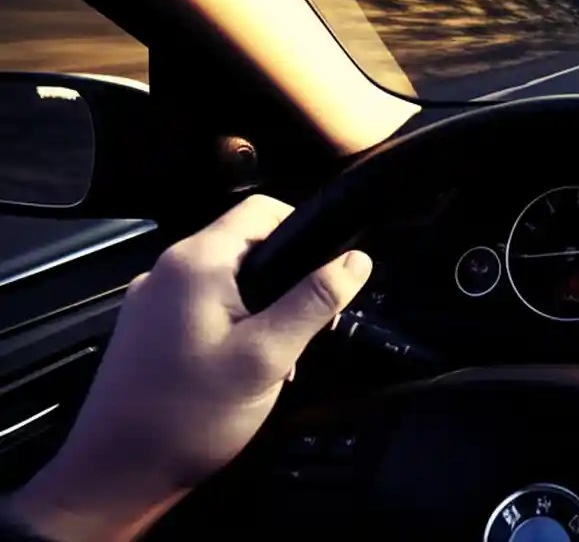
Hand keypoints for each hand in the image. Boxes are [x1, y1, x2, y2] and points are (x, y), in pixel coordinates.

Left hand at [6, 196, 371, 540]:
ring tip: (274, 359)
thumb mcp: (266, 356)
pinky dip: (233, 325)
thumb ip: (314, 302)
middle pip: (246, 244)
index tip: (329, 271)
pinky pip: (203, 306)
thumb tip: (357, 260)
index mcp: (197, 261)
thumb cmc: (192, 413)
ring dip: (262, 308)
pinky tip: (240, 369)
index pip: (262, 209)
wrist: (118, 472)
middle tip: (307, 330)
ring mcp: (152, 299)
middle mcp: (168, 268)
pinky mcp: (147, 328)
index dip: (305, 228)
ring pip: (227, 279)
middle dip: (286, 279)